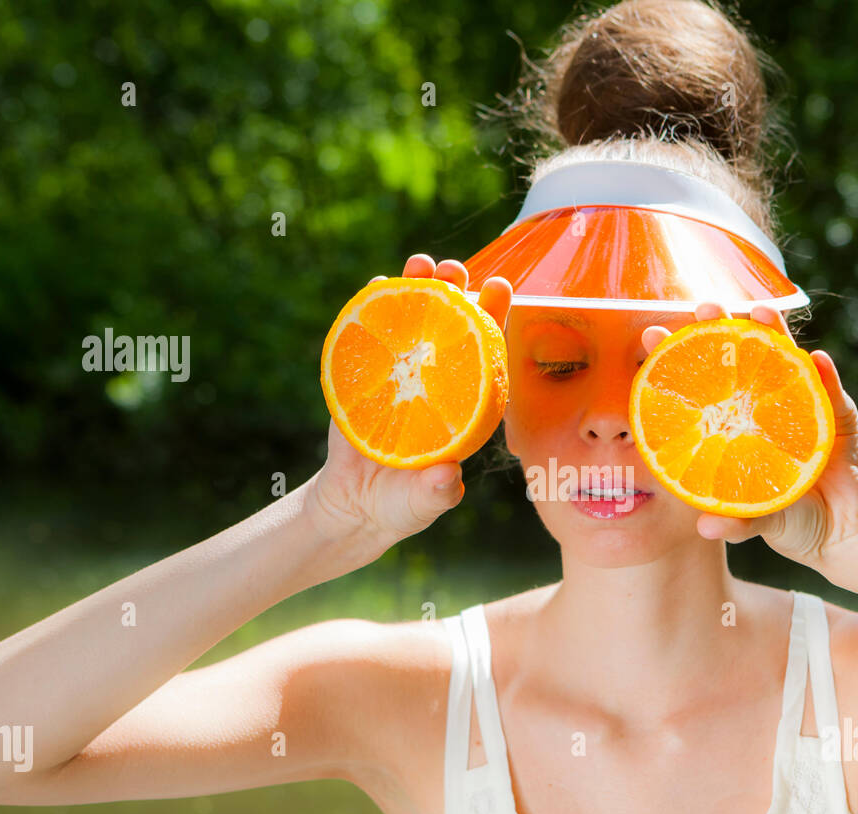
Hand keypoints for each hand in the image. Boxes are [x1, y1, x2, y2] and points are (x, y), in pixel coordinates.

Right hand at [308, 253, 512, 553]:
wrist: (355, 507)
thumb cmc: (403, 506)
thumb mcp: (424, 503)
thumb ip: (436, 492)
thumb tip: (448, 476)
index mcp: (464, 405)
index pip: (486, 355)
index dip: (495, 320)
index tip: (502, 287)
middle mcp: (437, 382)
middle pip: (453, 328)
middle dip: (458, 291)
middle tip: (455, 268)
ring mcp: (401, 375)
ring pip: (414, 323)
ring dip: (418, 289)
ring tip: (418, 263)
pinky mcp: (364, 376)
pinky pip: (371, 337)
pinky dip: (374, 308)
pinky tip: (377, 284)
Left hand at [640, 302, 857, 578]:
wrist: (841, 530)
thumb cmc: (788, 519)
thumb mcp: (756, 522)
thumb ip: (736, 523)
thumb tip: (706, 527)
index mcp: (733, 425)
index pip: (699, 384)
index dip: (675, 358)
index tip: (649, 334)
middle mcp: (761, 406)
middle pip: (738, 359)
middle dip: (721, 328)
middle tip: (706, 308)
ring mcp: (800, 404)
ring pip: (783, 361)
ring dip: (774, 335)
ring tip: (760, 313)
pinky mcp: (835, 414)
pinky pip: (830, 392)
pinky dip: (826, 376)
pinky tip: (819, 360)